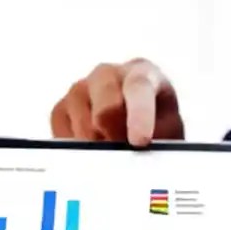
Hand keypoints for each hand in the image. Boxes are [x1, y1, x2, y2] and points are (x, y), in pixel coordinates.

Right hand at [50, 59, 183, 145]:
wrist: (138, 128)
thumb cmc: (157, 127)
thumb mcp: (170, 131)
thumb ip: (161, 139)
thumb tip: (142, 156)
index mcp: (143, 72)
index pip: (138, 87)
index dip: (139, 116)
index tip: (139, 142)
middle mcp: (108, 74)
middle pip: (105, 109)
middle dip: (116, 138)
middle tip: (125, 155)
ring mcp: (80, 89)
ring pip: (84, 127)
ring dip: (99, 148)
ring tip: (113, 153)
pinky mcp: (61, 109)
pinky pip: (64, 135)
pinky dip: (79, 150)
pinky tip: (94, 151)